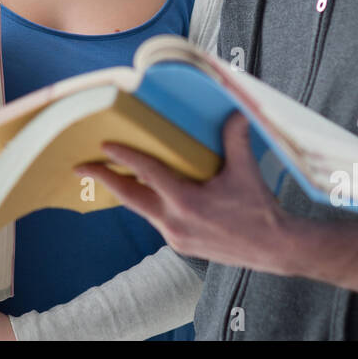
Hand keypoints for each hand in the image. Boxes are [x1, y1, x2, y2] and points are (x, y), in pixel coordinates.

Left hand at [74, 112, 296, 274]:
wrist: (275, 249)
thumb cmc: (260, 211)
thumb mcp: (246, 171)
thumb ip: (236, 139)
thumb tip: (236, 110)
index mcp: (186, 202)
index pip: (147, 173)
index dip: (123, 157)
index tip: (103, 146)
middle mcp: (174, 222)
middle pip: (130, 197)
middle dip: (105, 180)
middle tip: (82, 166)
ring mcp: (175, 237)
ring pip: (142, 208)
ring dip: (126, 191)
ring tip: (110, 174)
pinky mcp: (180, 245)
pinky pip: (156, 219)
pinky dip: (148, 203)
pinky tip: (146, 192)